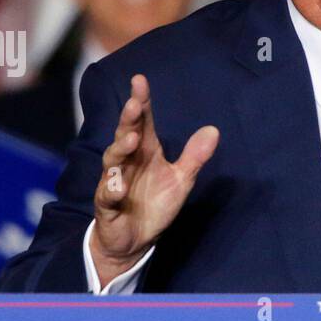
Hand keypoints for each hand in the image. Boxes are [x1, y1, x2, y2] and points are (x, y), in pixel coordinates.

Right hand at [89, 74, 218, 285]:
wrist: (135, 240)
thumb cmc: (154, 204)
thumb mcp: (181, 180)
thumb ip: (194, 157)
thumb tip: (213, 130)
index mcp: (145, 152)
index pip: (143, 122)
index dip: (142, 101)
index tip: (140, 80)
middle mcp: (127, 162)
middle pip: (125, 135)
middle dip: (129, 119)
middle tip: (135, 103)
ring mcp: (114, 181)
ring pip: (113, 160)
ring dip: (121, 148)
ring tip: (132, 138)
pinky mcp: (107, 204)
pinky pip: (108, 194)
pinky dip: (113, 189)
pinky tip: (120, 186)